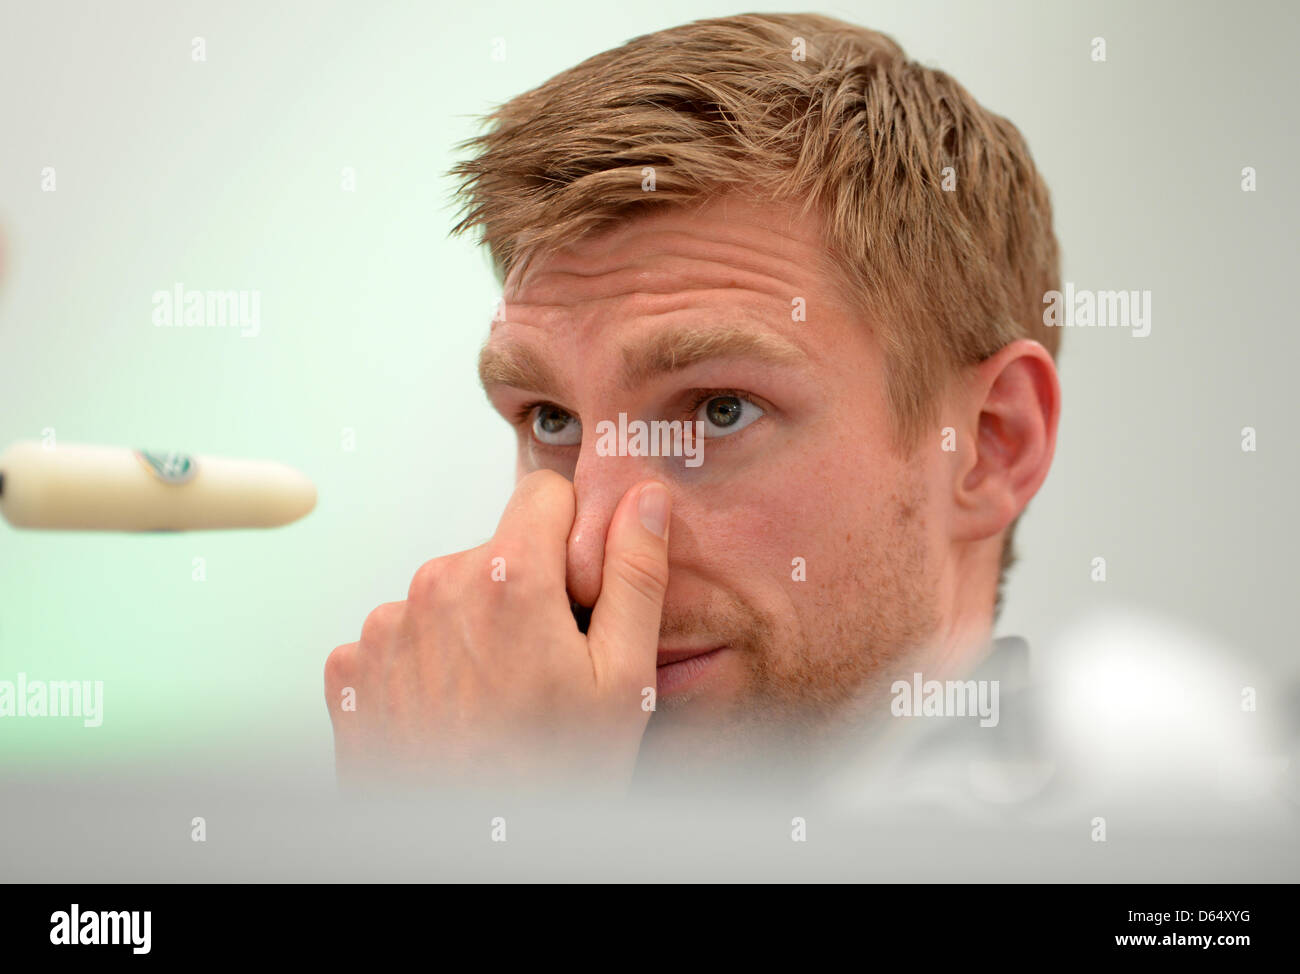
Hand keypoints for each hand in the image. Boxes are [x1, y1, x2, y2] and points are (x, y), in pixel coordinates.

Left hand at [324, 470, 671, 789]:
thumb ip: (635, 576)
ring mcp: (386, 628)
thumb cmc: (546, 782)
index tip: (575, 594)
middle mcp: (436, 588)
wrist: (466, 857)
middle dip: (522, 593)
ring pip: (449, 594)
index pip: (544, 494)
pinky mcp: (352, 667)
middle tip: (542, 669)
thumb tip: (645, 502)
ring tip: (495, 700)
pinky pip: (401, 635)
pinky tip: (450, 713)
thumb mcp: (622, 680)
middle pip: (497, 551)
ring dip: (472, 629)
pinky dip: (425, 663)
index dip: (571, 540)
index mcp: (507, 577)